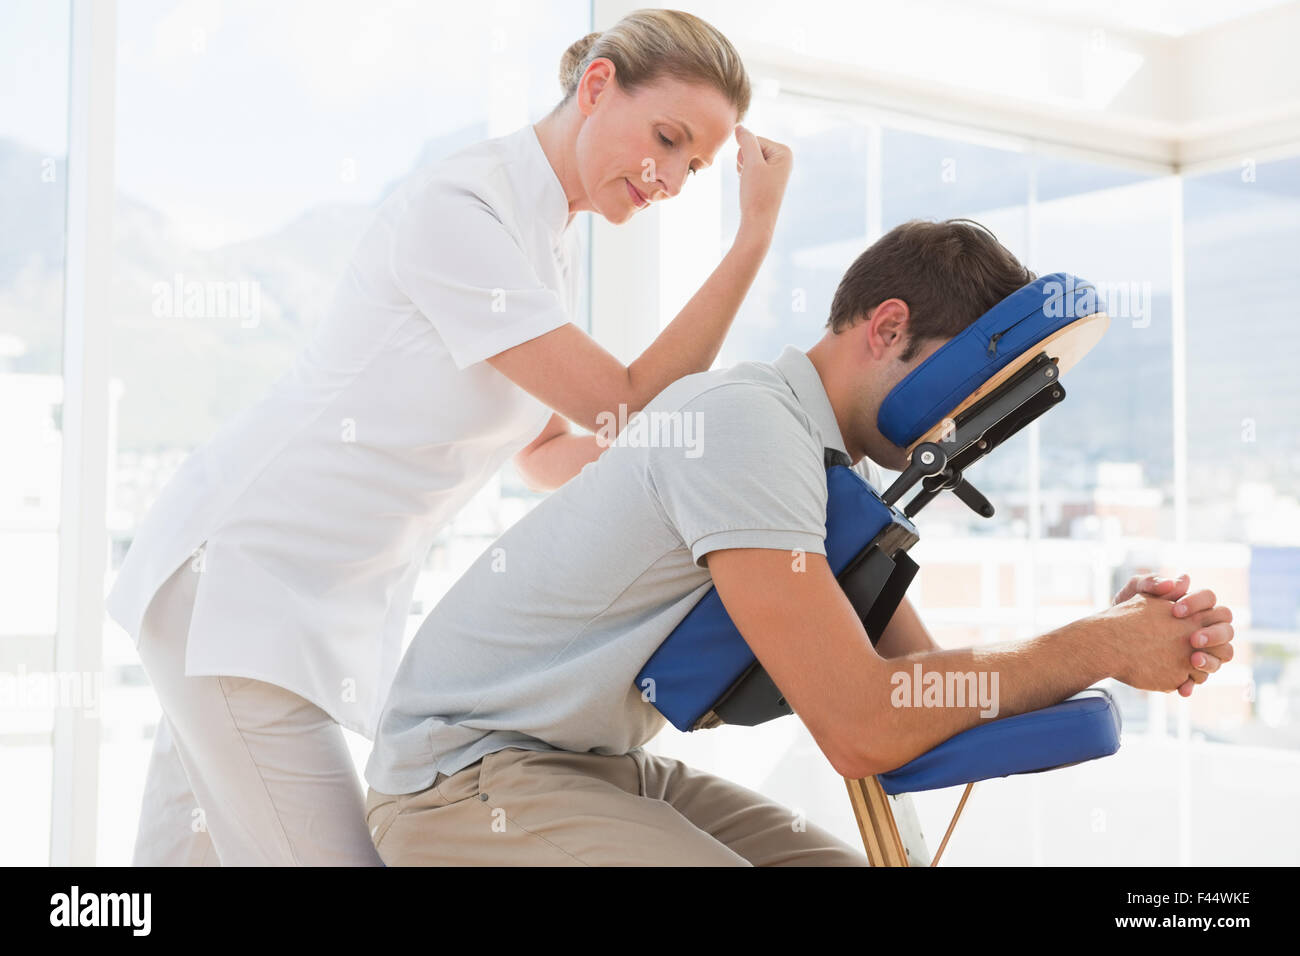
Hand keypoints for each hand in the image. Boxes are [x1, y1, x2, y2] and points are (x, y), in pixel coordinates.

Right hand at [733, 125, 791, 240]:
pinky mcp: (769, 177)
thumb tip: (739, 126)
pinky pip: (750, 167)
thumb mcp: (751, 163)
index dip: (746, 155)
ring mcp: (776, 168)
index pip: (754, 139)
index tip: (754, 174)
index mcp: (784, 152)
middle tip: (752, 180)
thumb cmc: (757, 194)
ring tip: (752, 185)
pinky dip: (745, 175)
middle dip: (745, 161)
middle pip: (752, 147)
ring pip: (748, 158)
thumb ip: (746, 141)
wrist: (757, 222)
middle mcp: (783, 158)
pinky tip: (751, 188)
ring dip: (744, 169)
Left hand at [1111, 573, 1233, 695]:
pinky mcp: (1187, 669)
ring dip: (1212, 659)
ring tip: (1193, 661)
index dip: (1197, 604)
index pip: (1209, 600)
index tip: (1175, 610)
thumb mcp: (1133, 592)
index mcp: (1192, 605)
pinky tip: (1182, 688)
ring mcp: (1199, 650)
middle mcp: (1202, 627)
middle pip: (1226, 628)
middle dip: (1214, 634)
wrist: (1108, 637)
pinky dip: (1192, 684)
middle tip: (1193, 639)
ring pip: (1223, 654)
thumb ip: (1152, 583)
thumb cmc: (1125, 608)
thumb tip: (1180, 580)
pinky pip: (1200, 678)